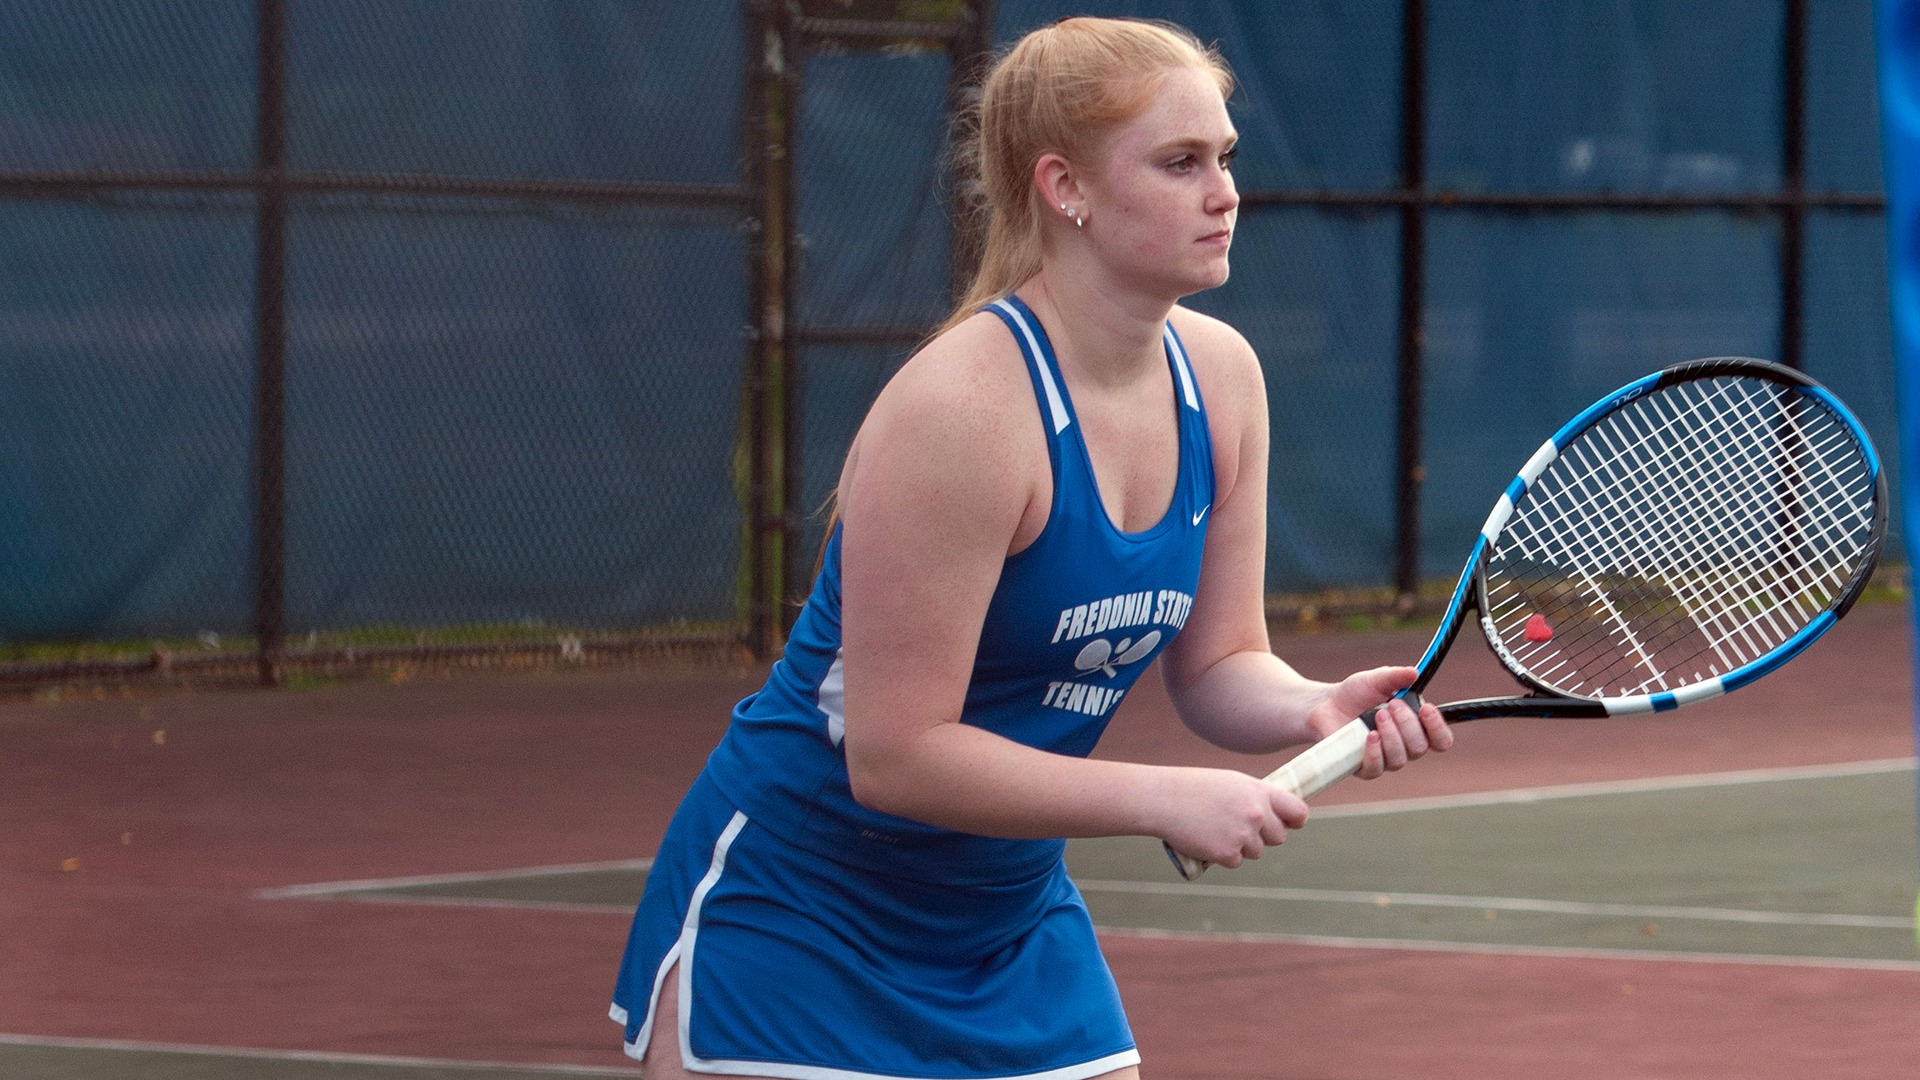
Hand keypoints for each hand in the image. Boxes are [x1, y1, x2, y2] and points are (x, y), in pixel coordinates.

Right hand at [1156, 766, 1309, 868]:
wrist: (1162, 800)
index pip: (1297, 811)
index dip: (1295, 820)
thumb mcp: (1230, 783)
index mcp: (1259, 791)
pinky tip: (1206, 839)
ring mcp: (1243, 835)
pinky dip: (1223, 856)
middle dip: (1263, 836)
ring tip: (1215, 828)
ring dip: (1241, 846)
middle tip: (1239, 827)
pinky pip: (1235, 862)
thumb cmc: (1193, 788)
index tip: (1290, 823)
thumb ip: (1255, 797)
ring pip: (1256, 852)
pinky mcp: (1227, 854)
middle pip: (1278, 837)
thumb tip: (1273, 815)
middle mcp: (1256, 814)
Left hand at [1308, 665, 1451, 779]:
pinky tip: (1368, 736)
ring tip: (1377, 714)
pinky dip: (1374, 752)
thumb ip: (1396, 677)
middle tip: (1391, 705)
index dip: (1438, 728)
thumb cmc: (1355, 694)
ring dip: (1390, 735)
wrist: (1325, 705)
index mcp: (1415, 727)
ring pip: (1400, 758)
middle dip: (1407, 724)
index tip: (1426, 708)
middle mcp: (1404, 747)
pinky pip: (1377, 768)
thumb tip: (1415, 672)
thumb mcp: (1376, 680)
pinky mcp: (1364, 768)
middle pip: (1420, 747)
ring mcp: (1385, 759)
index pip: (1440, 739)